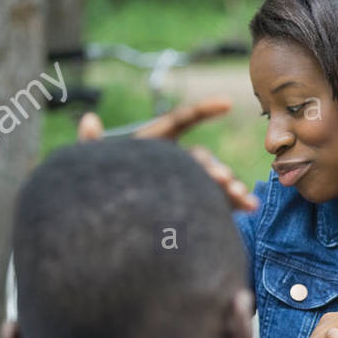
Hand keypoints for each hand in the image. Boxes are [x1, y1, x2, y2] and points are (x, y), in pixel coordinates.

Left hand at [77, 97, 257, 210]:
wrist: (109, 234)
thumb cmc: (99, 193)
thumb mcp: (92, 169)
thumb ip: (91, 146)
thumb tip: (88, 118)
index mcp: (154, 146)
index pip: (181, 122)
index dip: (203, 111)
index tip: (226, 103)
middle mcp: (176, 163)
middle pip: (201, 158)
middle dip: (214, 167)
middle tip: (220, 177)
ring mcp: (189, 186)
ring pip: (215, 180)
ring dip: (230, 185)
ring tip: (238, 194)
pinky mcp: (199, 207)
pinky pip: (220, 202)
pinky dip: (236, 203)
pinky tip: (248, 206)